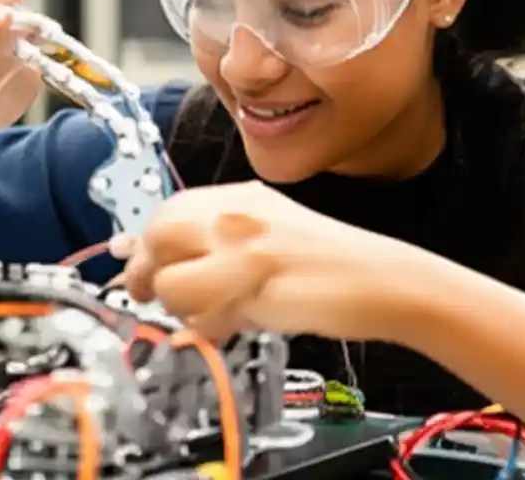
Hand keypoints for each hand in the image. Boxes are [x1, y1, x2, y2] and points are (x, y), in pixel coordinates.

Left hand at [118, 181, 420, 341]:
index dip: (147, 243)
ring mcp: (247, 246)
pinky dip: (210, 327)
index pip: (169, 210)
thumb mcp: (271, 236)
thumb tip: (144, 255)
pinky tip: (240, 322)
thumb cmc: (331, 266)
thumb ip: (217, 242)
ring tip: (217, 314)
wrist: (383, 281)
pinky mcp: (255, 283)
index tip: (141, 267)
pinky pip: (203, 314)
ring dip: (183, 308)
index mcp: (244, 197)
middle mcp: (240, 214)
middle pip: (160, 235)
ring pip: (172, 282)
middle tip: (155, 297)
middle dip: (146, 272)